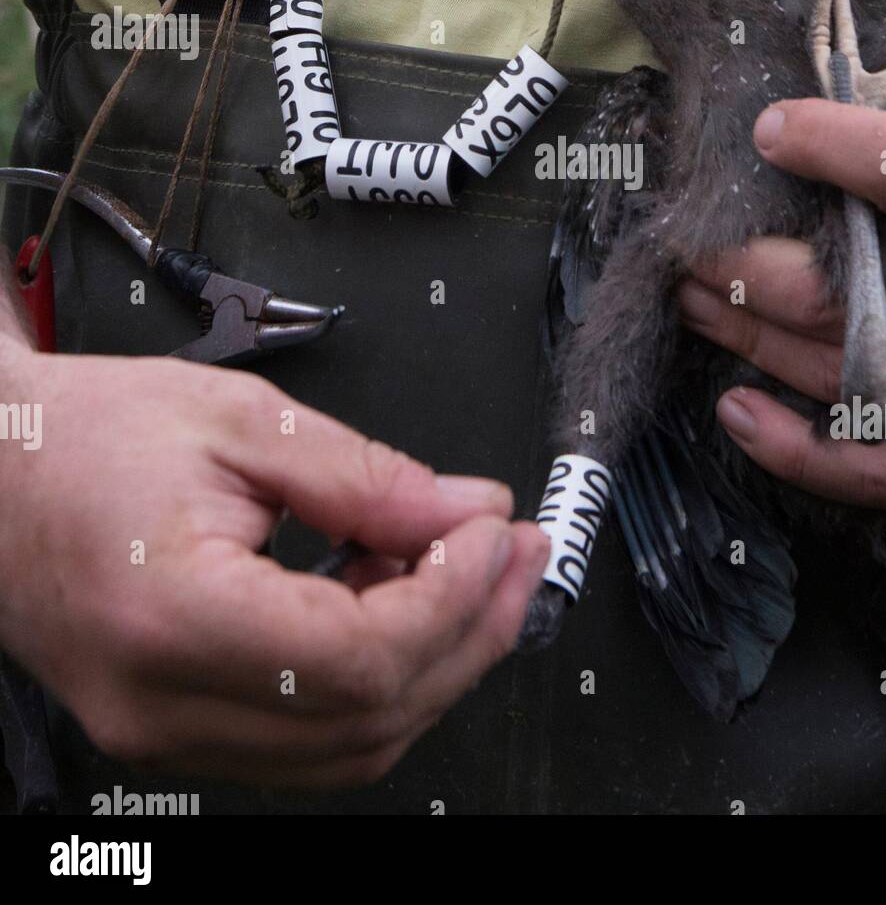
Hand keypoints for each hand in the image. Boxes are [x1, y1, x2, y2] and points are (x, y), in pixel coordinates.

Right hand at [0, 328, 547, 787]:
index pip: (357, 661)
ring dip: (435, 660)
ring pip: (350, 747)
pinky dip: (377, 676)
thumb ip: (366, 477)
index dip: (451, 599)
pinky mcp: (177, 728)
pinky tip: (399, 596)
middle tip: (517, 553)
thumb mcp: (241, 421)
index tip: (492, 533)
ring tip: (473, 567)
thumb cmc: (85, 437)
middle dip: (470, 631)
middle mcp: (161, 702)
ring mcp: (164, 732)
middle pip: (369, 718)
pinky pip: (310, 736)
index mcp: (170, 615)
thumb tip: (467, 513)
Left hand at [678, 50, 885, 513]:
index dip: (828, 147)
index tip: (767, 131)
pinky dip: (795, 450)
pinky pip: (874, 471)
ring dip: (746, 337)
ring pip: (838, 374)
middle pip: (843, 295)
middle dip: (745, 266)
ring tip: (694, 301)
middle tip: (692, 241)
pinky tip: (738, 411)